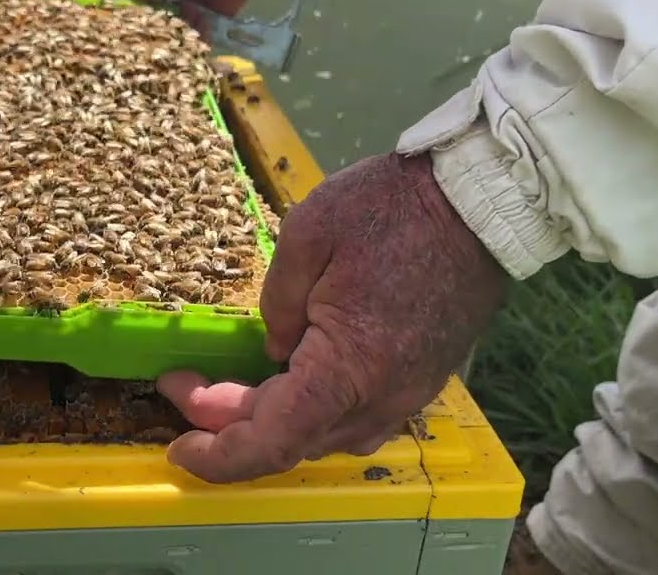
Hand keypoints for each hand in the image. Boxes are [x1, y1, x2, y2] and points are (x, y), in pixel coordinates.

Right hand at [130, 0, 268, 25]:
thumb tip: (141, 0)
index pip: (139, 9)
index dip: (136, 20)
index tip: (136, 27)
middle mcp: (169, 3)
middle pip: (158, 28)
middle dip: (159, 34)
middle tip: (163, 32)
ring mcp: (193, 12)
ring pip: (181, 37)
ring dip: (180, 38)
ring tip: (184, 27)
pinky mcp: (217, 17)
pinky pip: (206, 36)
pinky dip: (201, 41)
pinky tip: (200, 36)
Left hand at [158, 152, 508, 482]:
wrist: (479, 200)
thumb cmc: (389, 209)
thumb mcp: (305, 237)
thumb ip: (275, 306)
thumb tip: (272, 353)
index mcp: (347, 370)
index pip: (272, 441)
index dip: (218, 456)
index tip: (178, 447)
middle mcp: (381, 400)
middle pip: (292, 440)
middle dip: (228, 421)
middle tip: (183, 384)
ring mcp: (406, 395)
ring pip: (322, 434)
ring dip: (269, 418)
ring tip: (225, 384)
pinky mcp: (419, 381)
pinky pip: (354, 416)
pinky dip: (309, 410)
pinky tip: (285, 380)